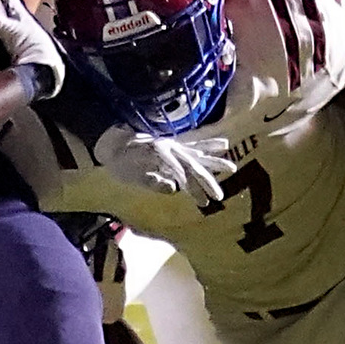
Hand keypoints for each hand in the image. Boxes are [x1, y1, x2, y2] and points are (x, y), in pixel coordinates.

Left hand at [94, 126, 235, 206]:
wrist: (112, 141)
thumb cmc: (120, 162)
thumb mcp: (130, 176)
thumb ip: (151, 181)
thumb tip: (173, 188)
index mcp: (159, 155)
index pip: (180, 174)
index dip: (191, 188)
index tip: (202, 202)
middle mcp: (169, 148)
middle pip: (192, 166)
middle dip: (206, 182)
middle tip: (219, 197)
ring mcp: (172, 145)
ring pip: (197, 155)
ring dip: (215, 163)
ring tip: (232, 168)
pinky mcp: (174, 145)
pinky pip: (194, 145)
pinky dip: (209, 145)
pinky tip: (224, 144)